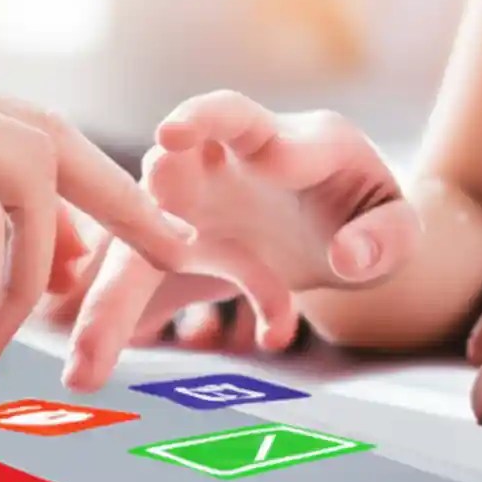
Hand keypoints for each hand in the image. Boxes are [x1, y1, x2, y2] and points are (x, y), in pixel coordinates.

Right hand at [64, 91, 419, 390]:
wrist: (337, 234)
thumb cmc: (365, 215)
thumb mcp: (400, 224)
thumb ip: (388, 237)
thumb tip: (346, 258)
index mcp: (280, 142)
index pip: (235, 115)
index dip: (201, 119)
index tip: (168, 136)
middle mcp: (215, 166)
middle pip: (158, 181)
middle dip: (128, 215)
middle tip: (94, 252)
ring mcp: (187, 209)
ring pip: (134, 246)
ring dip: (104, 300)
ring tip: (82, 364)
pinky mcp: (172, 250)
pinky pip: (141, 287)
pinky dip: (118, 324)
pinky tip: (99, 365)